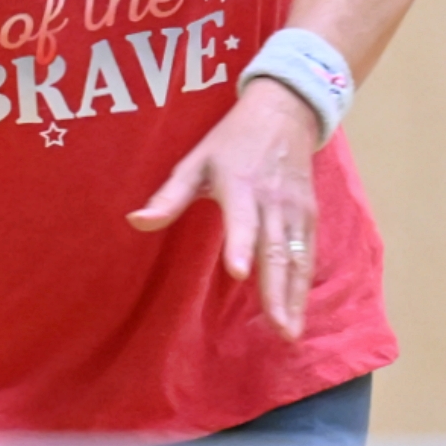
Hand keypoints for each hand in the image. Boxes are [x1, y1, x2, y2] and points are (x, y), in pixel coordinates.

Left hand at [126, 79, 320, 340]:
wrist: (284, 112)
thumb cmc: (232, 140)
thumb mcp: (196, 161)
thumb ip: (169, 197)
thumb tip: (135, 221)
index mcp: (240, 185)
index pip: (242, 220)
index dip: (240, 245)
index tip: (237, 272)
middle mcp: (272, 201)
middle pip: (275, 250)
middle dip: (277, 291)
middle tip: (278, 329)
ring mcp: (295, 210)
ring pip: (297, 259)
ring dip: (295, 297)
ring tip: (290, 333)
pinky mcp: (309, 215)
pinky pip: (308, 254)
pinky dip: (305, 284)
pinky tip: (299, 311)